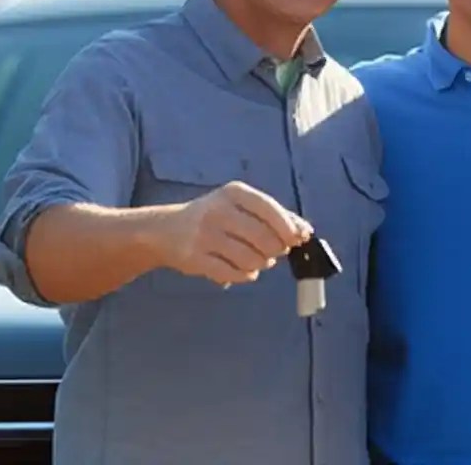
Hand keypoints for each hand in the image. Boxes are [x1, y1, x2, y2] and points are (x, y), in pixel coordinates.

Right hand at [158, 181, 312, 285]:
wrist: (165, 229)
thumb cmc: (216, 217)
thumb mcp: (241, 206)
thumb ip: (274, 216)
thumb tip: (305, 231)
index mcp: (233, 193)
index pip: (269, 209)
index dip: (288, 227)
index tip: (299, 239)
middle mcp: (217, 211)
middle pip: (263, 238)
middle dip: (275, 250)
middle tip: (273, 253)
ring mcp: (204, 235)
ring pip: (250, 259)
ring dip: (260, 265)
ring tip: (257, 261)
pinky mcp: (194, 258)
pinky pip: (231, 274)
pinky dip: (244, 276)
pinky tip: (244, 272)